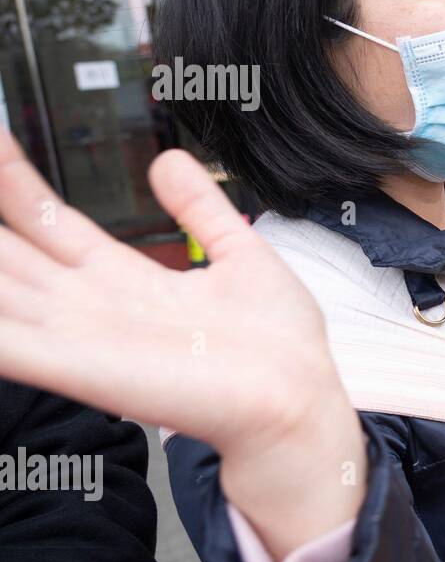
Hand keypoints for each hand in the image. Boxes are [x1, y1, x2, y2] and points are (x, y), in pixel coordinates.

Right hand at [0, 131, 364, 559]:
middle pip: (14, 252)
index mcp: (128, 280)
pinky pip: (10, 346)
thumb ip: (201, 209)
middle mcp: (94, 307)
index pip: (52, 222)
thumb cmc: (278, 344)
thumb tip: (170, 161)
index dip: (16, 184)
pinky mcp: (83, 369)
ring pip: (2, 291)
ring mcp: (83, 338)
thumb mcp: (241, 253)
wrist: (298, 400)